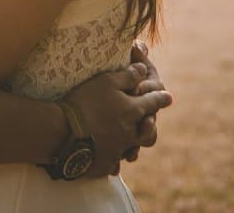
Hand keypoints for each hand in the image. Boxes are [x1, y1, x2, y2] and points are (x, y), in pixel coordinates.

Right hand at [64, 48, 171, 177]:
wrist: (64, 133)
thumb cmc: (85, 102)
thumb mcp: (106, 81)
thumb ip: (127, 75)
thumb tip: (143, 70)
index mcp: (132, 112)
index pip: (153, 103)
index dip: (161, 98)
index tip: (169, 97)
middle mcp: (130, 134)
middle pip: (149, 133)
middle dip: (151, 126)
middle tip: (150, 121)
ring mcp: (118, 151)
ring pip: (133, 150)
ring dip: (133, 144)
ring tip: (128, 140)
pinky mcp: (105, 164)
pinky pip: (115, 163)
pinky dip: (113, 158)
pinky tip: (107, 153)